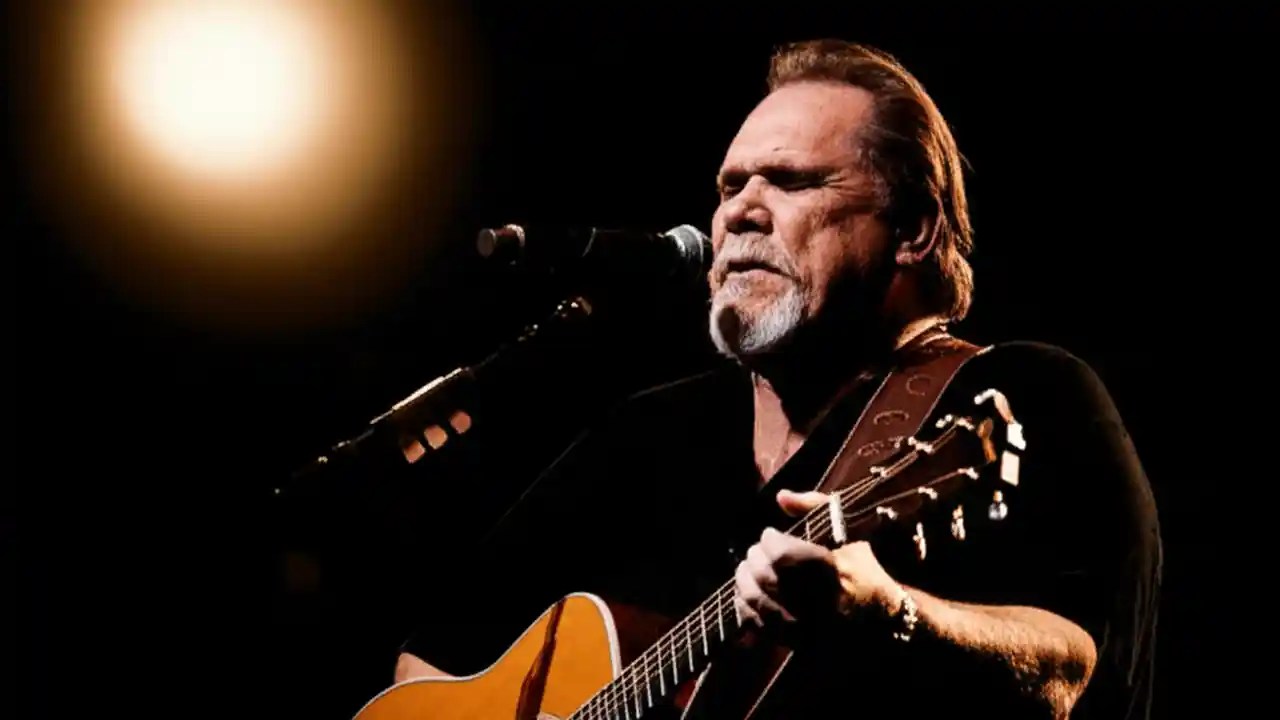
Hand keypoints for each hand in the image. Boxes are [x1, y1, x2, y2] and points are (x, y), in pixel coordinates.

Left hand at [733, 489, 903, 640]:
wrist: (883, 617)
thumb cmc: (864, 568)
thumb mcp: (848, 531)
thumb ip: (814, 507)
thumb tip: (781, 496)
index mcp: (830, 570)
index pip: (781, 553)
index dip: (770, 540)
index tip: (771, 535)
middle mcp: (816, 601)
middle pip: (765, 575)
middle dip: (755, 558)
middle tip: (757, 551)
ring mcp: (804, 625)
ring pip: (756, 599)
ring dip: (745, 579)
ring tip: (749, 569)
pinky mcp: (795, 642)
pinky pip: (757, 623)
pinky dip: (745, 605)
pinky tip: (749, 593)